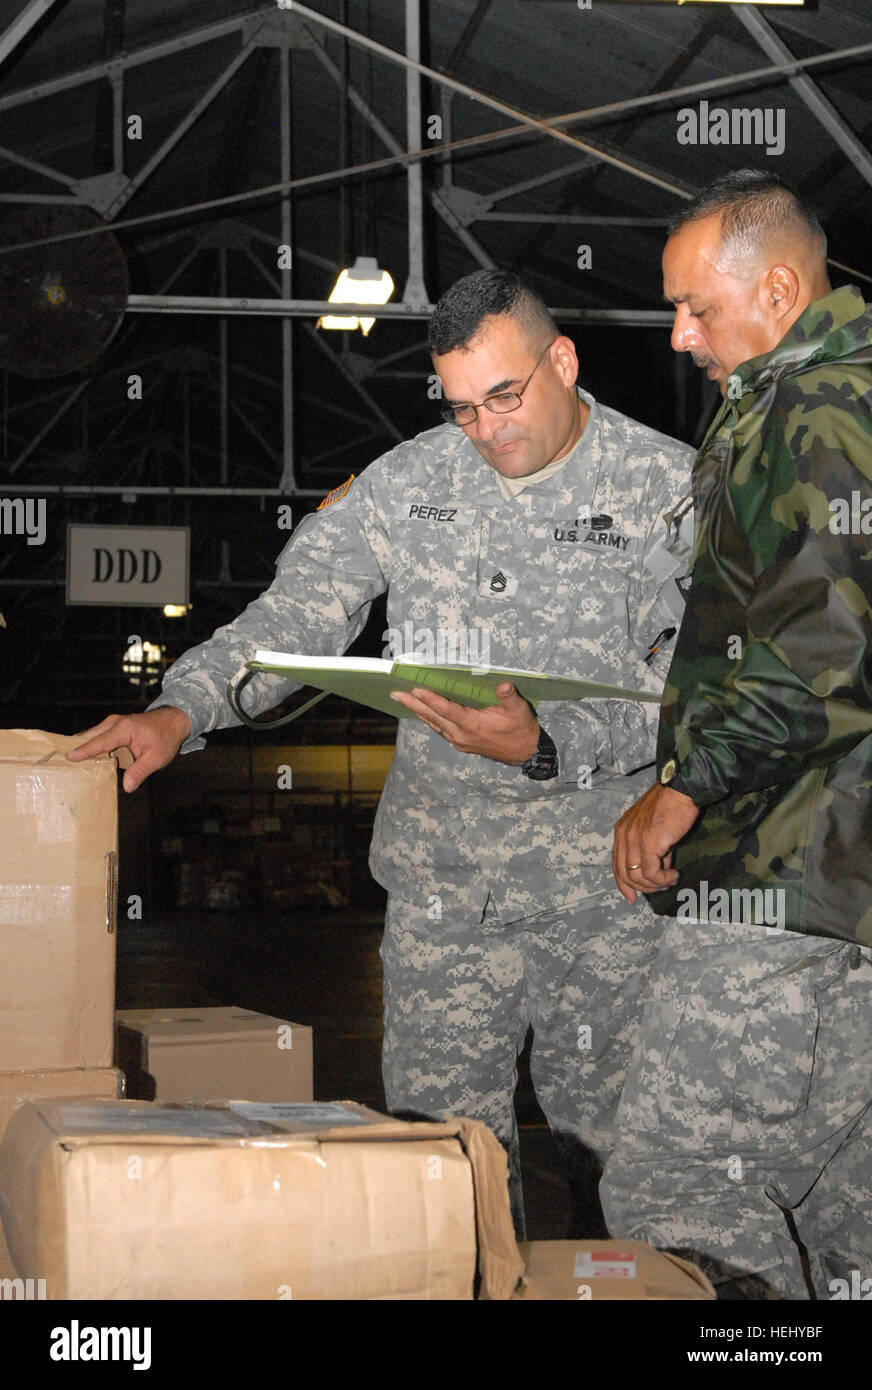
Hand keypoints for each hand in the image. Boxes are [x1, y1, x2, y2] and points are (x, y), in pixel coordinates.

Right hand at [67, 706, 191, 792]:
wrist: (173, 721)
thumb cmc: (166, 738)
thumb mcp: (157, 758)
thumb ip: (140, 771)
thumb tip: (127, 787)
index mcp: (124, 729)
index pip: (100, 742)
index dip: (84, 751)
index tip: (68, 757)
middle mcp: (115, 723)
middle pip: (90, 736)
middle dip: (75, 747)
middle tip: (58, 760)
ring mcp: (112, 724)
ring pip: (91, 736)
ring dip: (81, 747)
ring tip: (65, 761)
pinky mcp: (113, 727)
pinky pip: (97, 737)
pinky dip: (90, 746)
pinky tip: (82, 759)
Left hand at [389, 681, 539, 763]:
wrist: (525, 752)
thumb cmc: (521, 729)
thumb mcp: (519, 711)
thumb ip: (509, 697)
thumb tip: (504, 685)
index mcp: (473, 725)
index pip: (447, 710)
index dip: (431, 700)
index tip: (415, 690)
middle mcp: (462, 735)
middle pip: (433, 717)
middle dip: (413, 704)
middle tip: (395, 694)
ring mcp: (459, 741)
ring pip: (434, 723)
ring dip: (417, 711)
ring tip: (402, 698)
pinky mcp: (461, 743)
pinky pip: (440, 729)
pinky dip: (429, 718)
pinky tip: (421, 711)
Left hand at [612, 782, 699, 902]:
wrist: (680, 791)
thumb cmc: (670, 806)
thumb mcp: (654, 829)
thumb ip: (652, 849)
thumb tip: (659, 870)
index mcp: (621, 831)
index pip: (616, 865)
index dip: (624, 885)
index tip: (632, 898)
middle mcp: (623, 836)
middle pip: (624, 874)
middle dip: (642, 888)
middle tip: (661, 887)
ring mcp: (634, 840)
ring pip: (637, 877)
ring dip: (655, 885)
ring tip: (670, 880)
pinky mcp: (648, 844)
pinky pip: (651, 873)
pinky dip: (663, 879)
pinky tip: (674, 875)